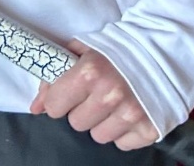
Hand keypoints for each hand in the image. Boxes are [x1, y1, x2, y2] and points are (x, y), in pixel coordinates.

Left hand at [30, 40, 158, 150]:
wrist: (158, 51)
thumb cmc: (114, 49)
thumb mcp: (80, 52)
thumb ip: (54, 77)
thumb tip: (36, 107)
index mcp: (89, 72)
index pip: (55, 106)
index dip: (59, 99)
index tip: (67, 93)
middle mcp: (109, 95)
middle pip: (76, 123)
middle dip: (81, 109)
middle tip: (93, 94)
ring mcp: (131, 114)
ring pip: (99, 136)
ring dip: (101, 122)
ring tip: (111, 102)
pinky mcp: (149, 129)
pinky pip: (122, 144)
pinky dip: (123, 131)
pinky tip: (126, 111)